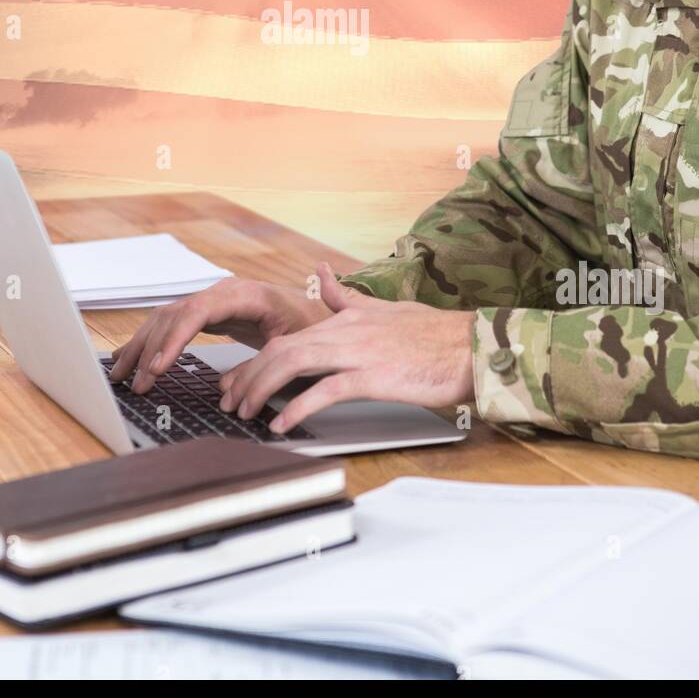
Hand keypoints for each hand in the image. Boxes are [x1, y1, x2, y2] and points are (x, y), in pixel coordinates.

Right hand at [109, 277, 331, 392]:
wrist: (314, 309)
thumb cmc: (308, 325)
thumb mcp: (293, 344)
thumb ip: (262, 364)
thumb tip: (226, 392)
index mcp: (244, 294)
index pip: (197, 312)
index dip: (173, 340)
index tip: (156, 367)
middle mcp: (222, 291)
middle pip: (175, 315)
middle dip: (150, 349)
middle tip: (136, 383)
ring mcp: (212, 298)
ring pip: (167, 317)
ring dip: (142, 346)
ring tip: (122, 375)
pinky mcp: (207, 311)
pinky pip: (172, 323)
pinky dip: (149, 340)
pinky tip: (128, 356)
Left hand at [218, 262, 474, 433]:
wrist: (469, 347)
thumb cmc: (432, 334)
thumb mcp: (383, 308)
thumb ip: (346, 296)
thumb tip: (321, 272)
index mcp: (344, 318)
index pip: (286, 338)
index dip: (254, 361)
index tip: (235, 381)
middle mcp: (344, 331)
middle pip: (279, 349)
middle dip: (247, 377)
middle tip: (229, 401)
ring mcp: (356, 352)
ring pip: (292, 363)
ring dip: (261, 389)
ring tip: (245, 412)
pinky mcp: (372, 376)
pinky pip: (324, 391)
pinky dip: (296, 407)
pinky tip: (281, 424)